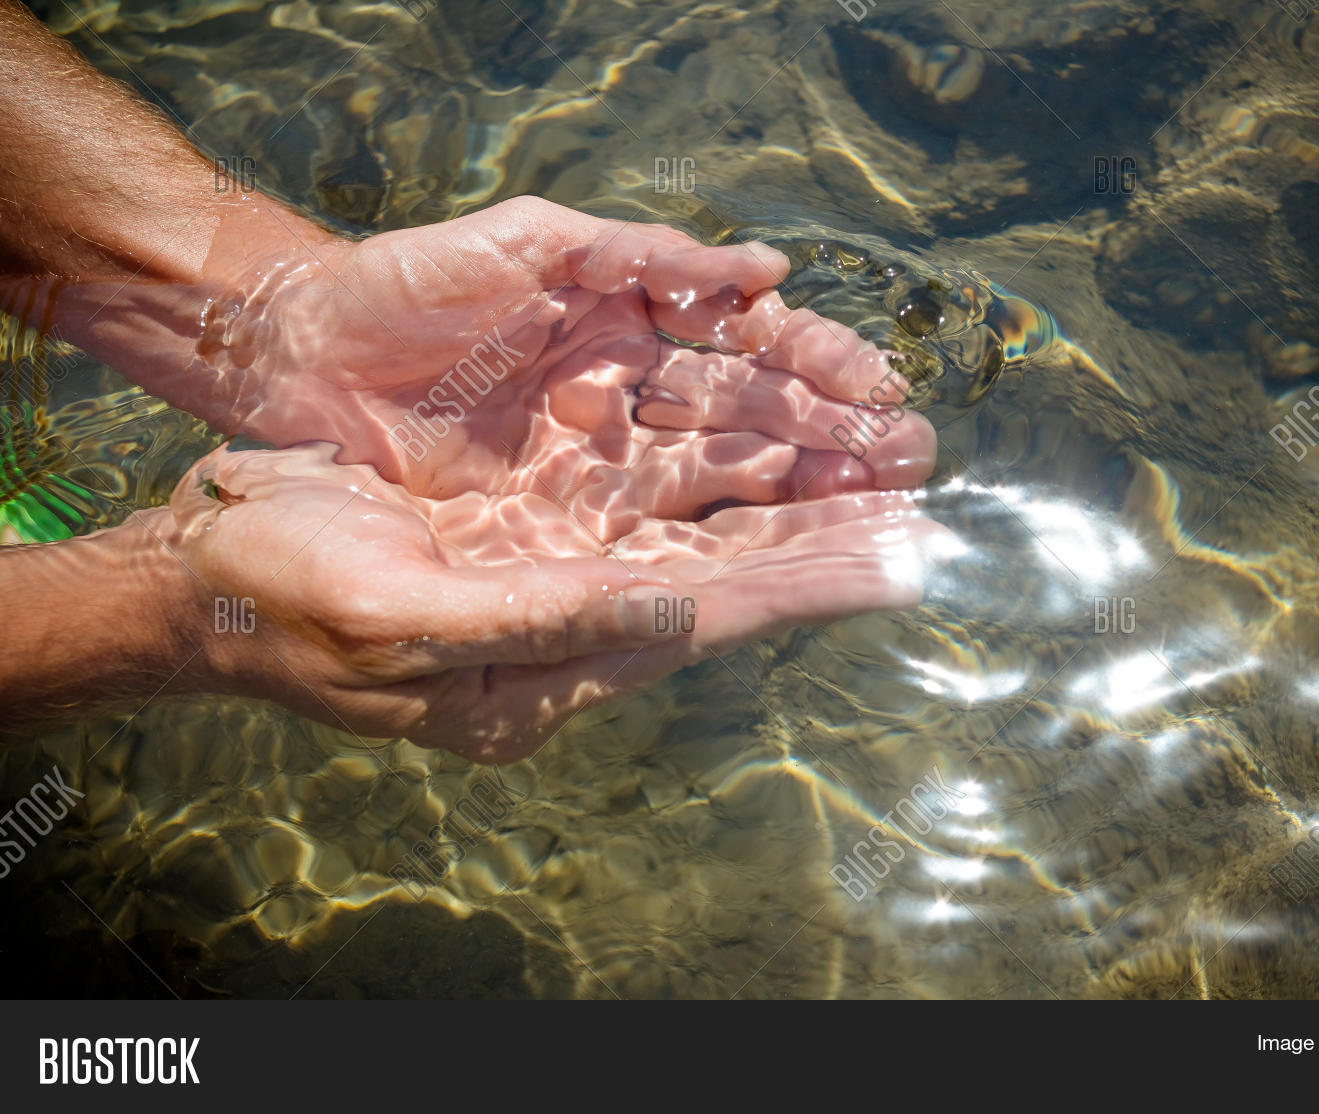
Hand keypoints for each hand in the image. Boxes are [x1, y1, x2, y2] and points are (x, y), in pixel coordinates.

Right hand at [165, 441, 949, 763]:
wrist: (215, 572)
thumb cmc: (288, 600)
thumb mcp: (398, 616)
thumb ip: (539, 622)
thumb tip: (671, 613)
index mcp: (547, 666)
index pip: (709, 619)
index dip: (806, 586)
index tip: (902, 560)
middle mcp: (574, 618)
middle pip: (730, 575)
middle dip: (826, 540)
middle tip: (922, 506)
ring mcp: (559, 566)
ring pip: (701, 529)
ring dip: (788, 500)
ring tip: (877, 470)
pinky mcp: (536, 521)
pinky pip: (651, 497)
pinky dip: (719, 474)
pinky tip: (767, 446)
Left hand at [193, 195, 935, 504]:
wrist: (300, 351)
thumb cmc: (409, 283)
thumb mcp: (529, 240)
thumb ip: (642, 253)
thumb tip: (765, 270)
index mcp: (629, 321)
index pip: (745, 346)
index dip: (816, 368)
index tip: (882, 394)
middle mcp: (628, 396)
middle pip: (750, 422)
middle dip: (834, 443)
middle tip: (913, 466)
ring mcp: (598, 465)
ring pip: (719, 484)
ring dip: (801, 501)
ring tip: (881, 520)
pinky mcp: (560, 523)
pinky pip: (654, 538)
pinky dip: (723, 550)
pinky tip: (786, 562)